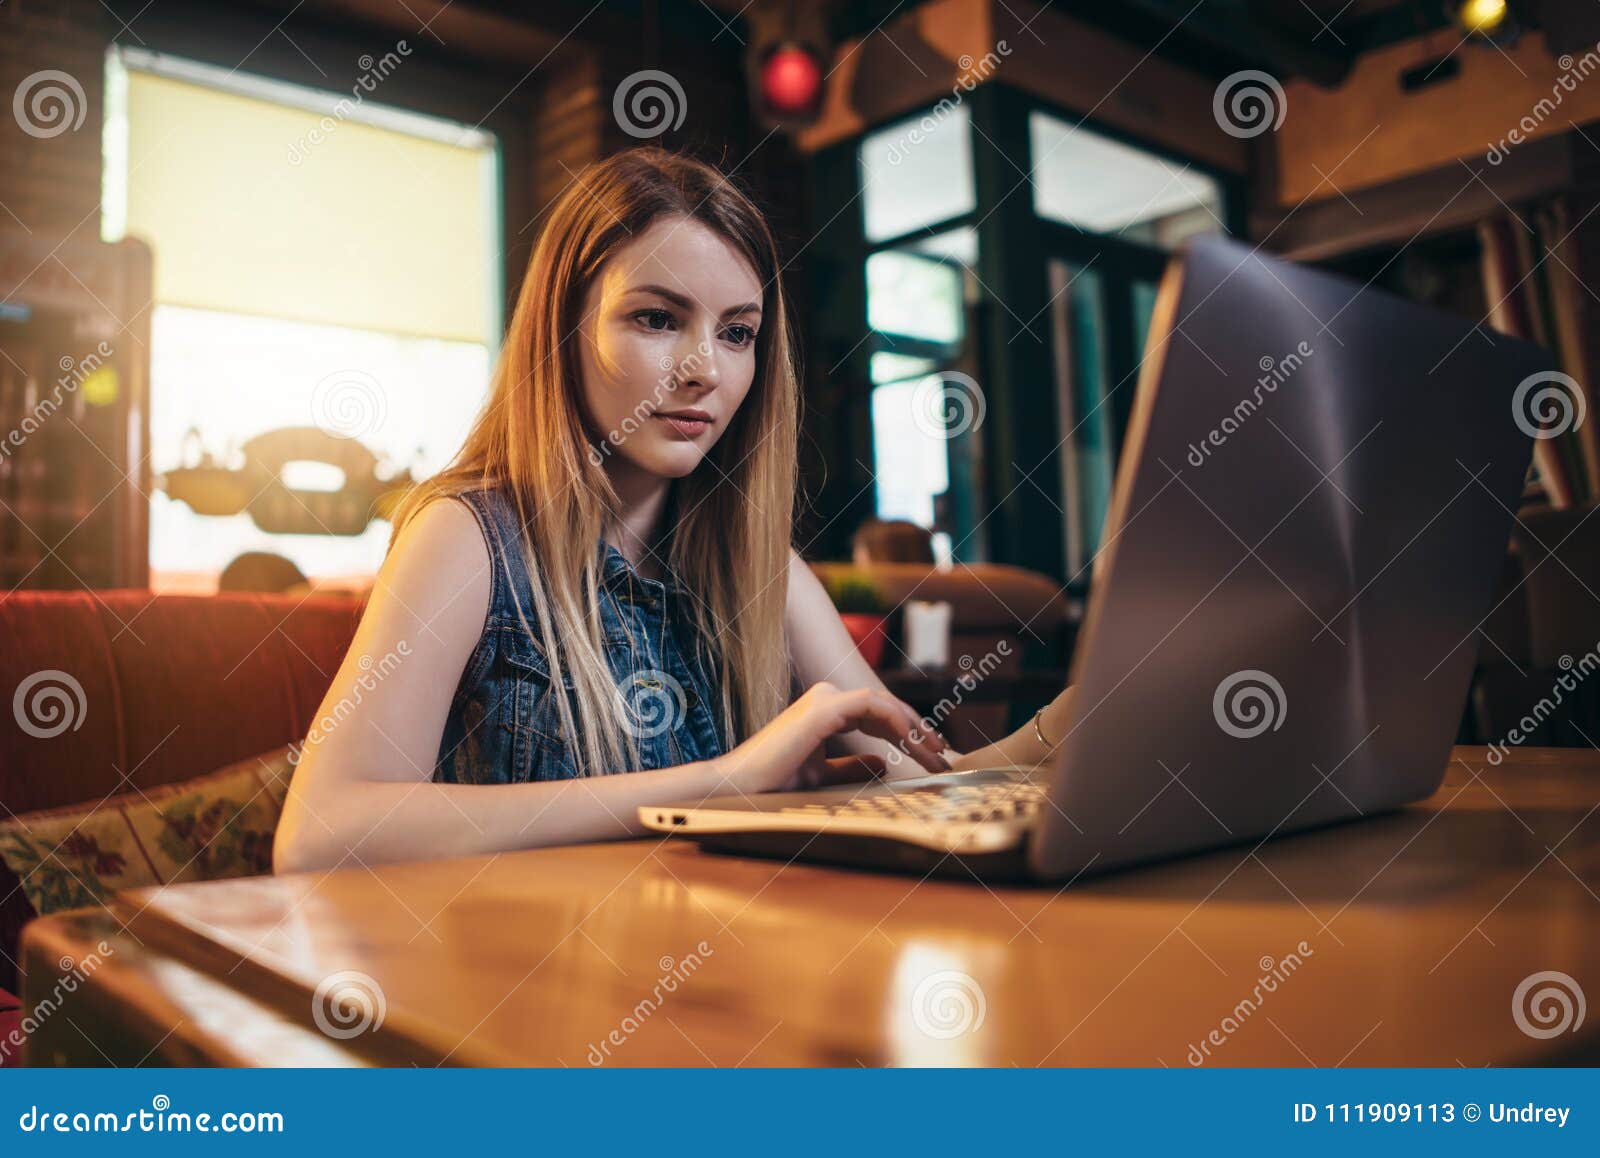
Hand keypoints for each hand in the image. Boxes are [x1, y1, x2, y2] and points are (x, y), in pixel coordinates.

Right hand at [712, 681, 951, 793]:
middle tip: (943, 759)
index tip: (932, 758)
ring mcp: (826, 700)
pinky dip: (898, 722)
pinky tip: (914, 745)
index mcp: (828, 711)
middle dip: (920, 731)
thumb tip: (882, 763)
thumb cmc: (775, 784)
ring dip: (915, 728)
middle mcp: (828, 698)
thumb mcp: (824, 776)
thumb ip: (852, 767)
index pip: (880, 715)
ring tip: (935, 756)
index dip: (909, 733)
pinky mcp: (825, 709)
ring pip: (886, 704)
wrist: (742, 789)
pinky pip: (874, 706)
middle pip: (888, 708)